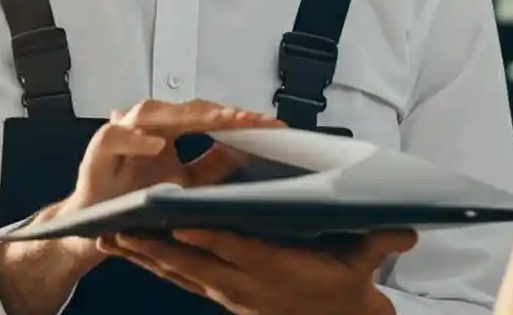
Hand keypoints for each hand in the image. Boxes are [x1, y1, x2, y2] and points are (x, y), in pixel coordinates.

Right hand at [0, 100, 282, 314]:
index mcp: (171, 130)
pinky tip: (154, 145)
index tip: (272, 125)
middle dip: (222, 114)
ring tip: (216, 121)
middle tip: (251, 120)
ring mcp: (124, 133)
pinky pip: (116, 136)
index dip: (240, 119)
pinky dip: (135, 139)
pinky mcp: (99, 150)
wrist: (95, 225)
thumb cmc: (135, 198)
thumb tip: (247, 155)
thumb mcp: (184, 186)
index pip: (210, 118)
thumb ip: (212, 167)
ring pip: (155, 112)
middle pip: (188, 110)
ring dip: (186, 116)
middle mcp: (149, 125)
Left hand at [96, 229, 417, 314]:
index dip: (206, 234)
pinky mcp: (220, 294)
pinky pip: (179, 278)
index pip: (234, 248)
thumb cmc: (342, 289)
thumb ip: (378, 244)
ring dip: (140, 255)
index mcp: (272, 268)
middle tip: (115, 228)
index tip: (179, 218)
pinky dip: (152, 264)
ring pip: (175, 270)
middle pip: (189, 260)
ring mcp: (226, 291)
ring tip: (107, 238)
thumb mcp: (364, 265)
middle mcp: (242, 281)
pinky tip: (130, 250)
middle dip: (151, 245)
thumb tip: (405, 230)